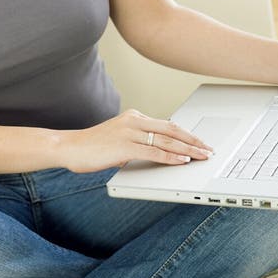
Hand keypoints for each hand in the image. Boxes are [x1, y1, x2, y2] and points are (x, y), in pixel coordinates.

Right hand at [63, 109, 214, 173]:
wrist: (69, 147)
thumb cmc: (92, 146)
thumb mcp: (119, 139)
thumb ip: (137, 142)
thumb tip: (156, 154)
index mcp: (134, 117)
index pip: (167, 124)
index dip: (186, 134)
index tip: (200, 142)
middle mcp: (134, 120)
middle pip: (171, 129)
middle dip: (193, 140)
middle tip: (208, 149)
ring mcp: (129, 132)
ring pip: (166, 140)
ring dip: (187, 149)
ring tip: (201, 155)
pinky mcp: (124, 146)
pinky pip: (153, 151)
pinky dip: (170, 156)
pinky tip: (182, 161)